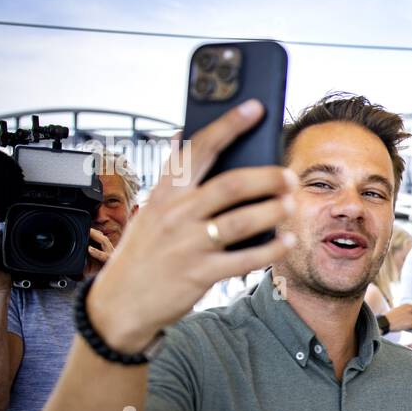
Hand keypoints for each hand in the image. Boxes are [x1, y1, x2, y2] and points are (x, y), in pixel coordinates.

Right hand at [85, 99, 297, 352]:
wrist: (120, 303)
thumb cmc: (144, 253)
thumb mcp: (151, 211)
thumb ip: (174, 181)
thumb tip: (188, 139)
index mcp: (165, 192)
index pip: (199, 148)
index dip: (228, 125)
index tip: (254, 107)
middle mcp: (175, 214)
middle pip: (230, 185)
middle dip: (266, 177)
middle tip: (289, 176)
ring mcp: (187, 244)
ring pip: (241, 221)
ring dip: (273, 211)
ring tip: (291, 205)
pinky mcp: (199, 274)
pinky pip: (244, 259)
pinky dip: (270, 249)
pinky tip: (286, 241)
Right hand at [384, 302, 411, 330]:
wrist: (387, 322)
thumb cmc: (390, 316)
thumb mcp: (397, 309)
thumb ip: (404, 310)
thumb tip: (409, 314)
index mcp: (407, 305)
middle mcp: (411, 310)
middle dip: (408, 320)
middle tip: (399, 321)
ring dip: (408, 324)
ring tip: (399, 324)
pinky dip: (409, 328)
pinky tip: (402, 327)